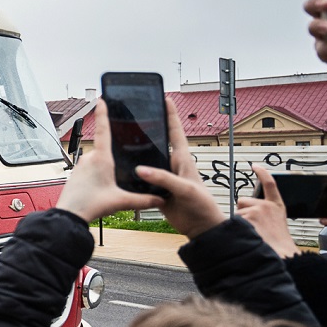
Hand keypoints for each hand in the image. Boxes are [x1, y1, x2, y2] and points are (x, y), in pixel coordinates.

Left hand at [55, 99, 165, 223]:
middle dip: (113, 158)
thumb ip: (143, 200)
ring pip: (98, 161)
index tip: (102, 99)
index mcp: (101, 158)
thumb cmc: (90, 205)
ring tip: (108, 185)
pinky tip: (100, 187)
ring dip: (105, 168)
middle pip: (105, 149)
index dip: (103, 113)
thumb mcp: (121, 201)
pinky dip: (97, 175)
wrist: (69, 215)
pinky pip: (90, 169)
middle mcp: (89, 158)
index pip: (103, 129)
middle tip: (117, 173)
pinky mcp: (76, 173)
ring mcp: (81, 165)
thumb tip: (160, 199)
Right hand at [132, 98, 225, 237]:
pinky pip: (143, 179)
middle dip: (148, 130)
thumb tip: (142, 170)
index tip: (165, 99)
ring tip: (123, 141)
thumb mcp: (185, 189)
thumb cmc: (202, 205)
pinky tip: (124, 172)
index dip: (171, 115)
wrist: (201, 227)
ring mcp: (164, 178)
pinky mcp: (157, 190)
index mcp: (183, 160)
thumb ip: (164, 179)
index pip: (175, 132)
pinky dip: (134, 175)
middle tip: (136, 116)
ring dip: (138, 154)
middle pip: (158, 144)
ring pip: (148, 161)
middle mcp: (172, 166)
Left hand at [235, 166, 299, 257]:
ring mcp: (256, 210)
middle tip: (254, 226)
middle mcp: (266, 205)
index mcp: (276, 206)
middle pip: (243, 201)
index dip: (262, 173)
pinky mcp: (247, 216)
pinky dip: (237, 227)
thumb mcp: (276, 223)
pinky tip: (248, 234)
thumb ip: (265, 214)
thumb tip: (248, 210)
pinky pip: (233, 221)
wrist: (281, 253)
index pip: (270, 184)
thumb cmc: (278, 242)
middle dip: (244, 211)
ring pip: (237, 213)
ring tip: (253, 233)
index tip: (255, 166)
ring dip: (241, 222)